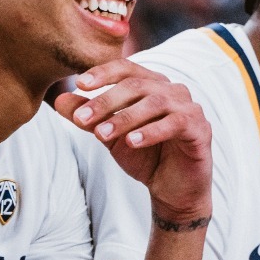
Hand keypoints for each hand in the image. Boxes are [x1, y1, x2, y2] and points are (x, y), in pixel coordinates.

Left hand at [54, 60, 211, 222]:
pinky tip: (131, 142)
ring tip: (101, 134)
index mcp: (151, 85)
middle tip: (81, 119)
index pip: (126, 69)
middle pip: (137, 85)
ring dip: (125, 118)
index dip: (103, 73)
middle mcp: (171, 90)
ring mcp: (189, 107)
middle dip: (106, 101)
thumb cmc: (144, 156)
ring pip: (155, 102)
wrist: (172, 190)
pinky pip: (175, 123)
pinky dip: (151, 132)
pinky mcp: (200, 128)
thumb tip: (59, 100)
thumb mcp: (110, 137)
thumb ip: (88, 118)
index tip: (79, 84)